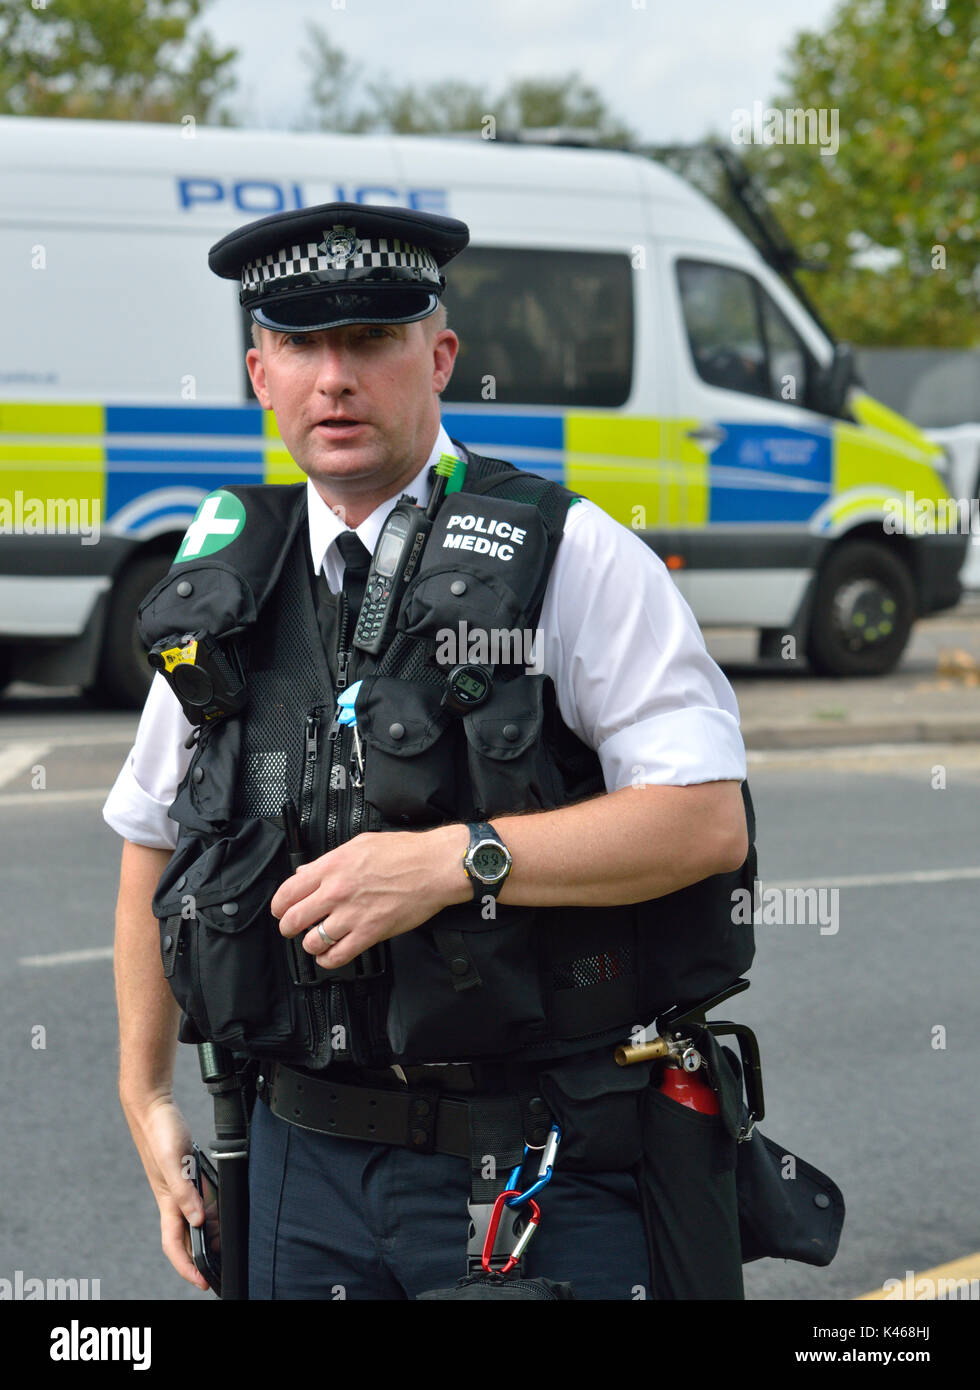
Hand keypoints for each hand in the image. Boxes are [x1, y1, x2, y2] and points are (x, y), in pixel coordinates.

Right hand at [123, 1095, 209, 1291]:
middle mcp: (174, 1198)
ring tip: (228, 1243)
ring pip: (195, 1218)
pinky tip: (223, 1207)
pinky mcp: (187, 1173)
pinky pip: (200, 1198)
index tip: (202, 1282)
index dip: (186, 1267)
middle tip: (221, 1267)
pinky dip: (212, 1208)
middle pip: (187, 1237)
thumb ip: (185, 1193)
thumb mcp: (174, 1163)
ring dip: (210, 1232)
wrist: (153, 1107)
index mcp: (168, 1202)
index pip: (174, 1245)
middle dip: (201, 1256)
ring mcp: (180, 1186)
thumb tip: (198, 1220)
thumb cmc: (159, 1133)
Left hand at [271, 825, 469, 970]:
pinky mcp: (370, 933)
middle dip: (288, 927)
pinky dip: (328, 960)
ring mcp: (352, 915)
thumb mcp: (359, 844)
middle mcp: (337, 892)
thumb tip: (305, 872)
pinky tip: (329, 955)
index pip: (288, 891)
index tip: (281, 910)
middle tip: (292, 928)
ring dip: (310, 944)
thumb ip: (328, 860)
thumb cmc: (403, 852)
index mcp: (332, 867)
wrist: (434, 867)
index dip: (279, 905)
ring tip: (315, 940)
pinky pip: (338, 956)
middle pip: (293, 919)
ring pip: (312, 941)